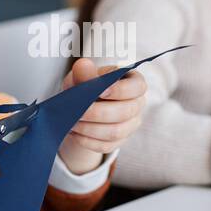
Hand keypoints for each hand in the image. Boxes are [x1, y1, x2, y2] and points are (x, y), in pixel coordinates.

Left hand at [55, 58, 146, 174]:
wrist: (81, 105)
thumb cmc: (86, 85)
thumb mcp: (82, 76)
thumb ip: (84, 73)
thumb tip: (83, 65)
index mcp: (134, 82)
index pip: (137, 87)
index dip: (121, 90)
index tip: (101, 91)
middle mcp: (137, 104)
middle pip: (126, 112)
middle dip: (99, 113)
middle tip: (77, 112)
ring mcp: (131, 124)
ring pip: (116, 131)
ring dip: (91, 128)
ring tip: (72, 123)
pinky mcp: (120, 141)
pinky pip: (106, 145)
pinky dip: (88, 141)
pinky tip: (75, 133)